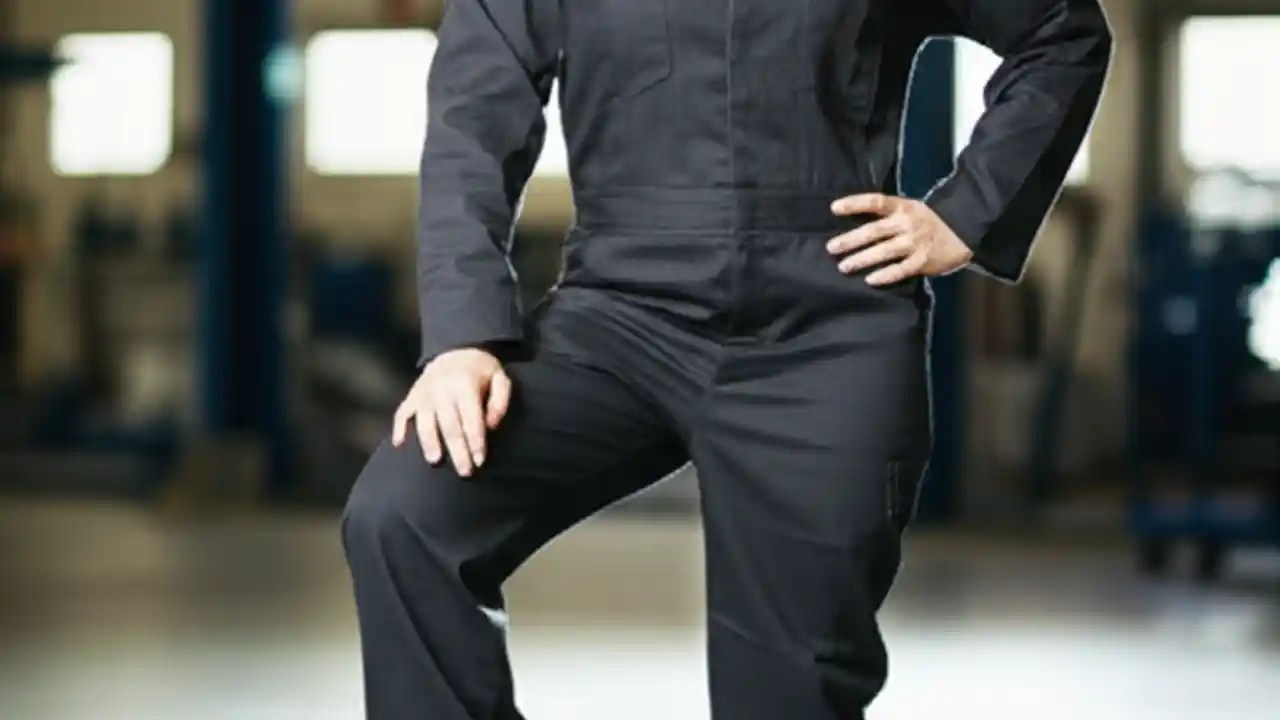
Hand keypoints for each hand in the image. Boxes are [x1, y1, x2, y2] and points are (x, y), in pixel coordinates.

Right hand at [391, 347, 512, 476]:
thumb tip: (491, 426)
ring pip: (424, 422)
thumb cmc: (481, 371)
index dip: (476, 441)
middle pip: (449, 425)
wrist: (456, 351)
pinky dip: (399, 428)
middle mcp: (442, 389)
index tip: (480, 461)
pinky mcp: (412, 396)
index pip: (471, 419)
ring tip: (434, 461)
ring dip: (429, 443)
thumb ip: (501, 400)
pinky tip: (398, 444)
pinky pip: (402, 413)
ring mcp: (424, 393)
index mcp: (465, 384)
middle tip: (465, 472)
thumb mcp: (500, 378)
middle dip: (457, 451)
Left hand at [826, 193, 973, 285]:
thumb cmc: (930, 220)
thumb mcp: (911, 208)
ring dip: (862, 259)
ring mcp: (914, 243)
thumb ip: (889, 215)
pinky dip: (885, 275)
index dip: (855, 203)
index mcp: (903, 207)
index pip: (875, 201)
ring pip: (883, 251)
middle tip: (831, 248)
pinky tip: (870, 280)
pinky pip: (900, 270)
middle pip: (874, 231)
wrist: (965, 228)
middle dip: (850, 240)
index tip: (834, 208)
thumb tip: (857, 223)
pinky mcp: (922, 261)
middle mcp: (906, 223)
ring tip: (844, 266)